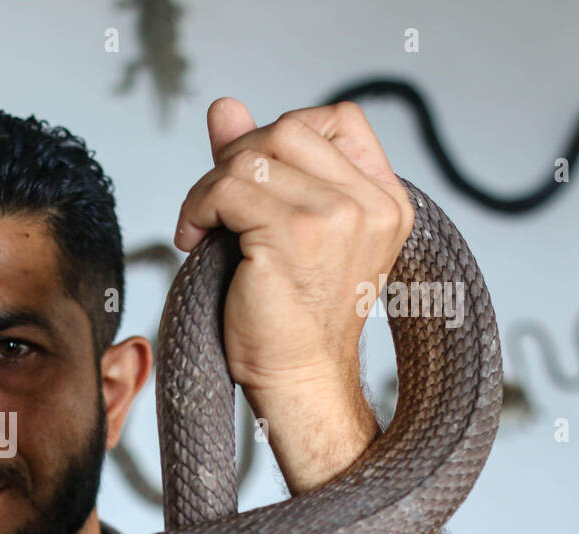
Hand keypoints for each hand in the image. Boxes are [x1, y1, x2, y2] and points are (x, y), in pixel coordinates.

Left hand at [175, 97, 413, 398]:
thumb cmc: (291, 319)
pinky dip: (197, 208)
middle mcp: (370, 204)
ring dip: (209, 188)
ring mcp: (336, 217)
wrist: (298, 380)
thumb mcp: (285, 230)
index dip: (282, 134)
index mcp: (385, 201)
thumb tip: (224, 107)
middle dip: (236, 160)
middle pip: (287, 130)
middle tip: (214, 207)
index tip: (251, 178)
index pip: (339, 119)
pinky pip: (227, 189)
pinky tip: (193, 240)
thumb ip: (262, 165)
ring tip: (202, 227)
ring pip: (252, 157)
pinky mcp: (295, 235)